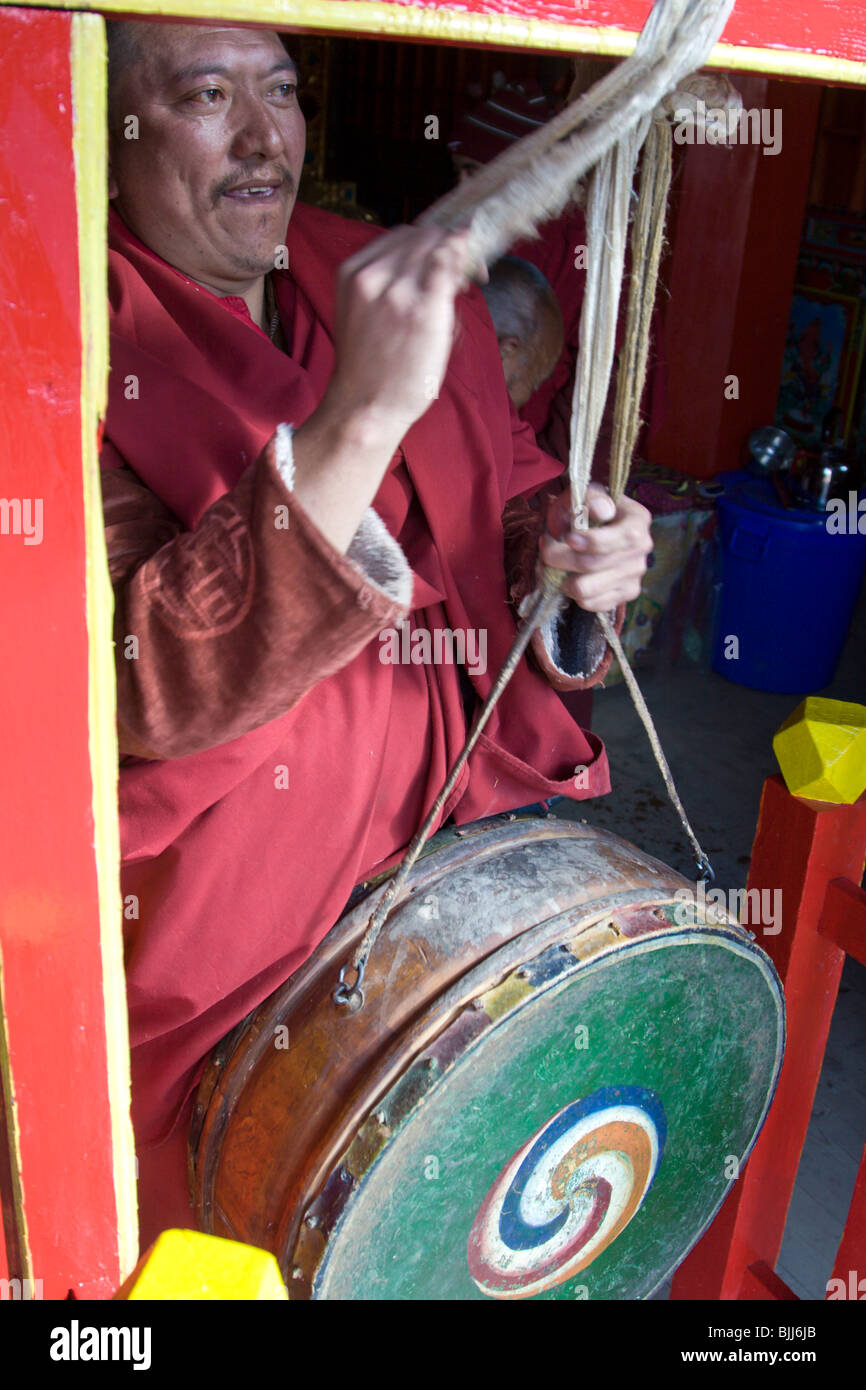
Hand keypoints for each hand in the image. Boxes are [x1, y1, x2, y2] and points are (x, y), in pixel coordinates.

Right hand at [291, 224, 474, 552]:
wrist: (366, 407)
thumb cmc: (370, 368)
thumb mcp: (364, 312)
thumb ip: (390, 282)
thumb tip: (434, 261)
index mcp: (352, 272)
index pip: (400, 236)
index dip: (429, 240)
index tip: (446, 256)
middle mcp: (372, 274)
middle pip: (421, 235)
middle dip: (447, 244)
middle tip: (469, 268)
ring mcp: (398, 290)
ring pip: (438, 246)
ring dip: (460, 255)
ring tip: (471, 280)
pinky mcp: (424, 309)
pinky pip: (450, 266)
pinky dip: (466, 262)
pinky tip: (478, 276)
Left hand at [538, 482, 652, 612]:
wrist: (593, 527)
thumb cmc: (585, 509)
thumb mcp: (584, 494)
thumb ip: (591, 498)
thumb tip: (600, 510)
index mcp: (638, 520)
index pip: (622, 538)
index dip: (591, 541)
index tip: (568, 538)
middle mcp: (642, 549)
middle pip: (593, 565)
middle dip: (559, 558)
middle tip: (545, 547)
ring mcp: (635, 575)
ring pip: (586, 589)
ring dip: (560, 578)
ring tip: (555, 564)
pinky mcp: (626, 594)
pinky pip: (591, 604)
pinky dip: (571, 593)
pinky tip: (568, 577)